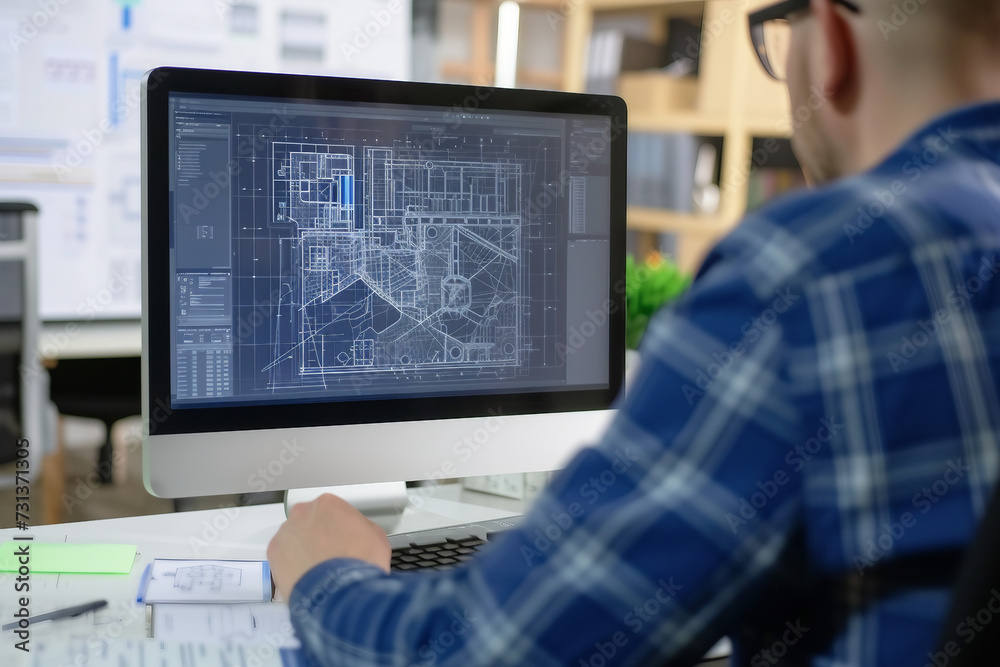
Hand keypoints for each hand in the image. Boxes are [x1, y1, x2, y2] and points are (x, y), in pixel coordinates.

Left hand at [267, 493, 390, 599]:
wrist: (339, 592)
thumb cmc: (358, 565)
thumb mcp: (376, 537)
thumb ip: (360, 527)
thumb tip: (357, 535)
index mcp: (328, 504)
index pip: (331, 511)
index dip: (339, 528)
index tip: (341, 539)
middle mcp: (303, 514)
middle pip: (309, 522)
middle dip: (318, 537)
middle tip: (330, 555)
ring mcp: (286, 533)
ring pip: (294, 539)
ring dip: (303, 550)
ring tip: (318, 570)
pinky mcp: (274, 553)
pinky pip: (282, 556)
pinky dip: (292, 565)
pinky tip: (306, 576)